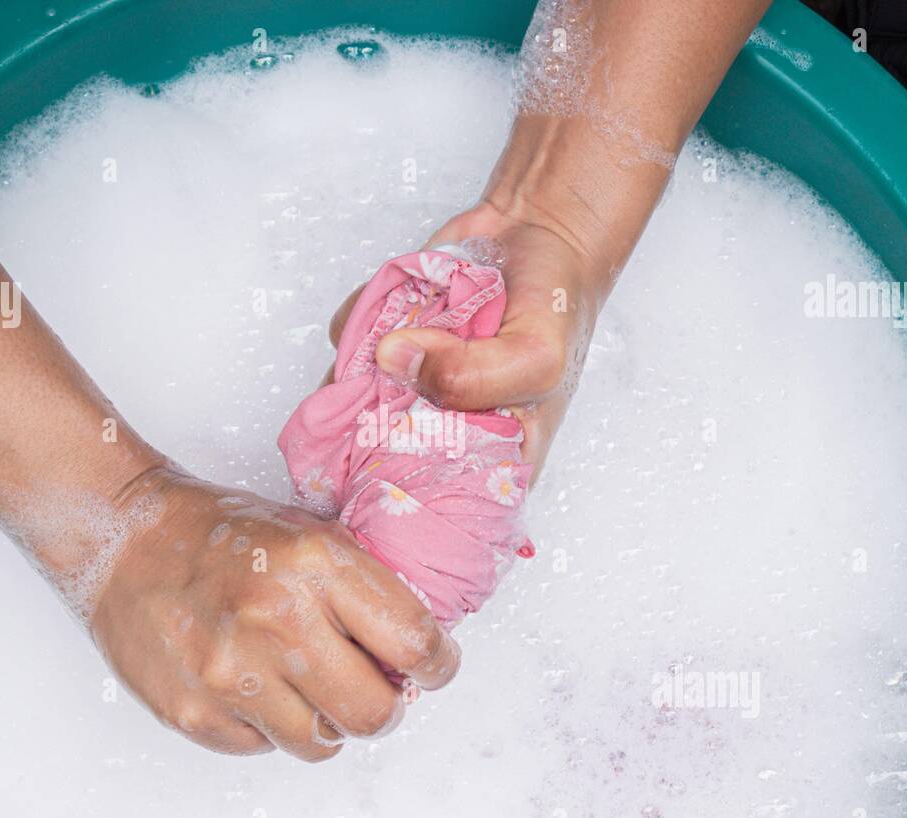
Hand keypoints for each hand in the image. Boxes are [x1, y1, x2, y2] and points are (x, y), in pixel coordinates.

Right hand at [89, 466, 460, 760]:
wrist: (123, 539)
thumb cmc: (215, 531)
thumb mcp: (305, 529)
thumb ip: (362, 584)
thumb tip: (415, 642)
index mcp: (315, 564)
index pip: (413, 641)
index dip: (438, 663)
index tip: (436, 665)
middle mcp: (277, 621)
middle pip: (376, 712)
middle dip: (388, 706)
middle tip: (378, 688)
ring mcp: (232, 674)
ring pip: (323, 742)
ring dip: (328, 721)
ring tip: (309, 684)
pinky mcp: (196, 713)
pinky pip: (265, 748)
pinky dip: (273, 726)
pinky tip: (259, 686)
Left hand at [329, 200, 605, 478]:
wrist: (543, 231)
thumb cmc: (557, 306)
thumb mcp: (534, 357)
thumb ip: (470, 377)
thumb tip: (391, 358)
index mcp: (489, 455)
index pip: (429, 498)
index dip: (394, 483)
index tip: (381, 447)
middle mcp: (441, 426)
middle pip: (374, 450)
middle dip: (368, 412)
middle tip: (391, 374)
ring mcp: (409, 384)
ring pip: (351, 393)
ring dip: (366, 356)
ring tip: (412, 325)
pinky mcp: (388, 341)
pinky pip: (349, 338)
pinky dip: (364, 314)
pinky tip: (404, 301)